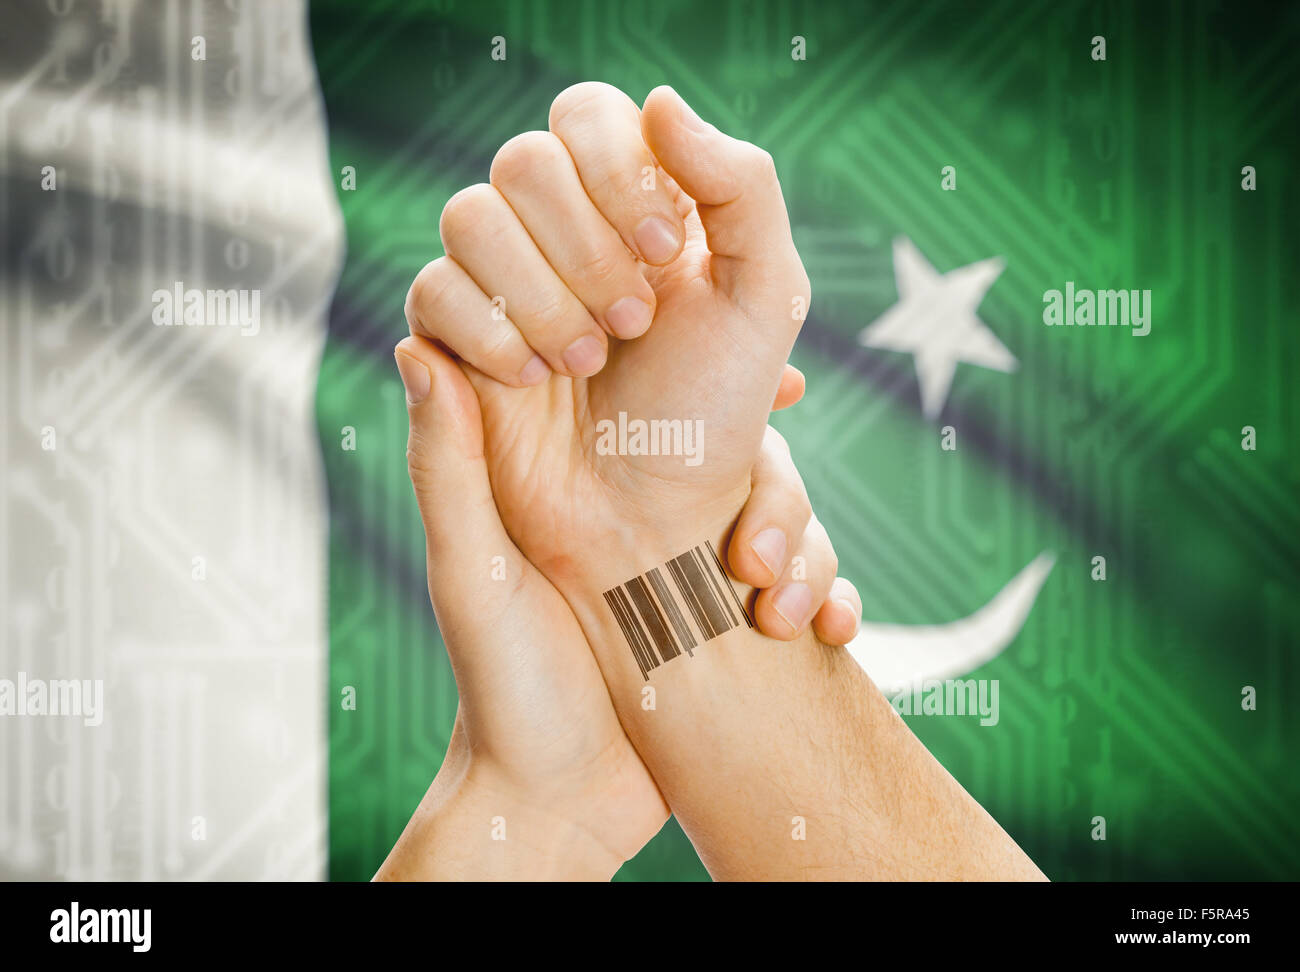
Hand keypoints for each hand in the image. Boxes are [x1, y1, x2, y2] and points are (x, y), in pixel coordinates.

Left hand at [375, 340, 860, 879]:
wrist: (558, 804)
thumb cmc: (501, 688)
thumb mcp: (472, 571)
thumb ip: (449, 467)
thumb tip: (416, 345)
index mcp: (576, 486)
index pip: (646, 395)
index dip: (700, 368)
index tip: (759, 373)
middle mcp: (642, 512)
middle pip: (740, 451)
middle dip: (776, 488)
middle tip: (763, 540)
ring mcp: (692, 564)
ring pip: (782, 515)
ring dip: (808, 554)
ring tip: (782, 610)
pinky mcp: (725, 614)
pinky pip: (800, 583)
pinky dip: (829, 600)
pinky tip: (830, 632)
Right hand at [404, 83, 808, 610]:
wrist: (655, 523)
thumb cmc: (716, 415)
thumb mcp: (766, 297)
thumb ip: (741, 185)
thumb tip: (656, 101)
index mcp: (635, 206)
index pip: (589, 115)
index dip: (618, 172)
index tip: (667, 255)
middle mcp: (562, 234)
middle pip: (524, 160)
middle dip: (583, 247)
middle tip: (633, 324)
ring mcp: (503, 284)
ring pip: (469, 217)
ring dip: (539, 294)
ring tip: (587, 362)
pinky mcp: (456, 339)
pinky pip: (431, 290)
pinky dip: (489, 334)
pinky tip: (535, 380)